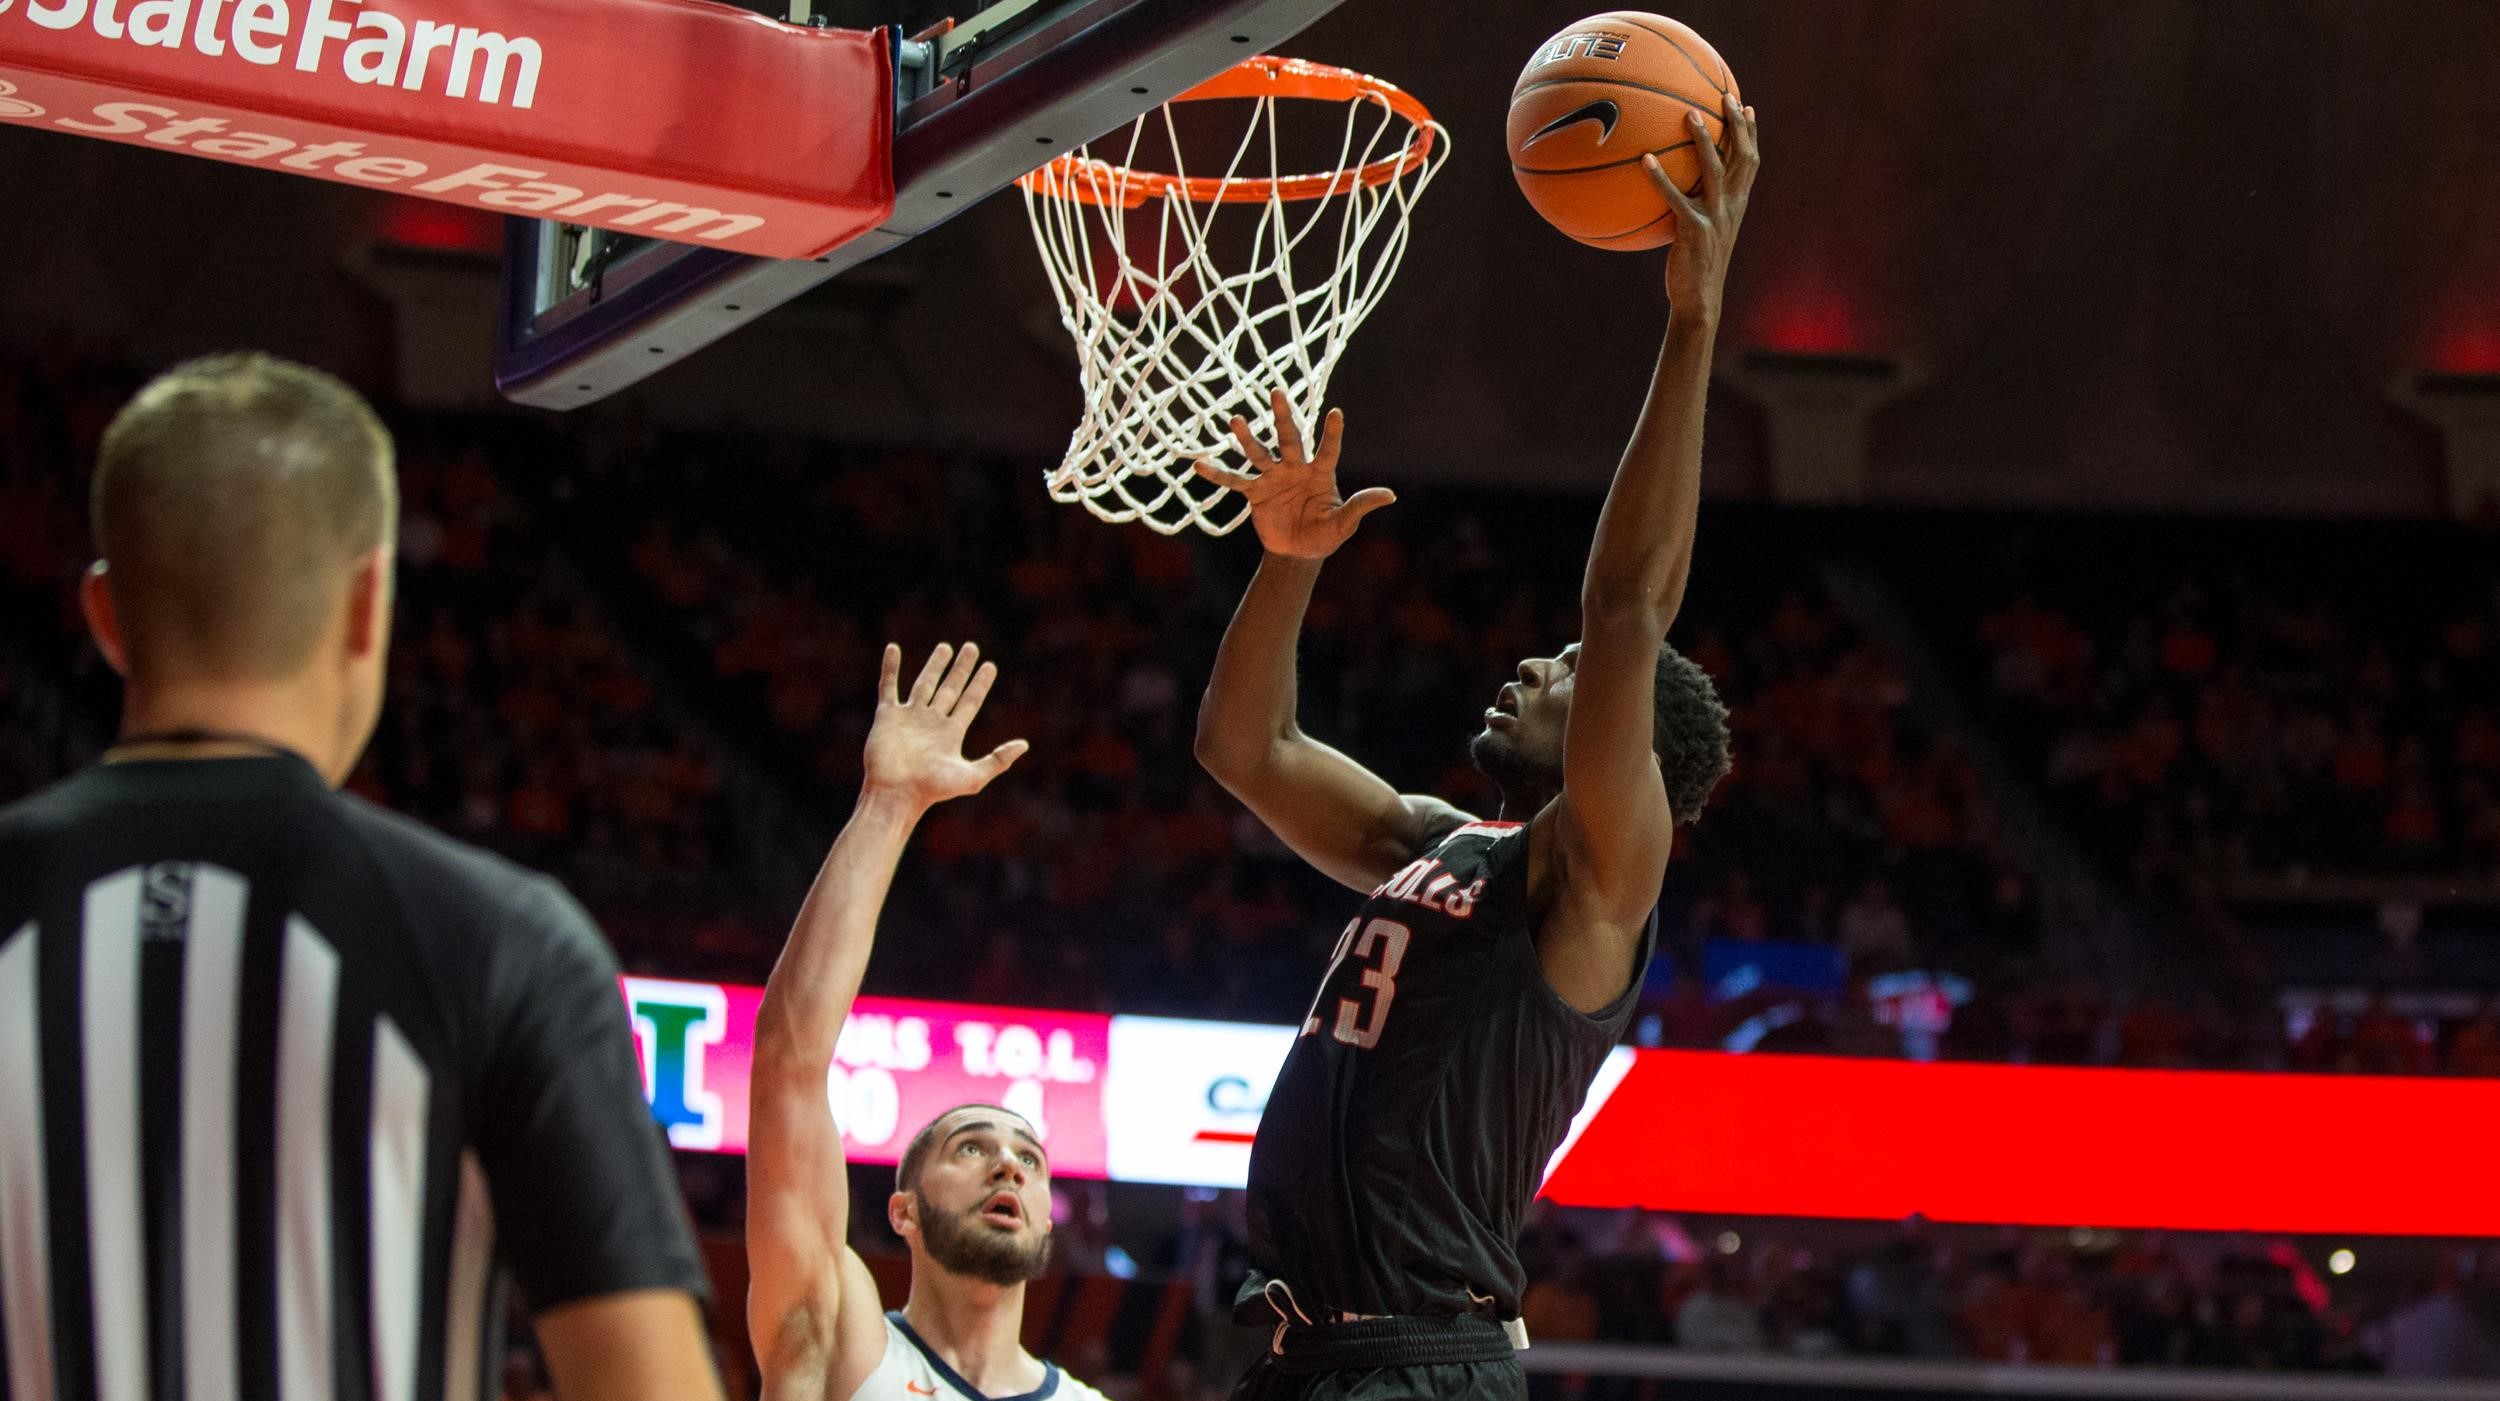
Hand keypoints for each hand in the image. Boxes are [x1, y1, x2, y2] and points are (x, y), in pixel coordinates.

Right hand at [862, 642, 1027, 811]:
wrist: (896, 794)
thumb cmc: (932, 789)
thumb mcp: (972, 777)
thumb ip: (998, 760)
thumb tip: (1025, 744)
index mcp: (951, 733)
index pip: (970, 701)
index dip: (981, 683)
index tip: (990, 666)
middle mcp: (932, 721)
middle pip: (951, 688)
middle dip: (961, 668)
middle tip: (972, 648)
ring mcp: (909, 717)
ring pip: (925, 684)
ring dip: (935, 665)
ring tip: (946, 647)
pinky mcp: (887, 716)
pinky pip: (888, 686)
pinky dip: (890, 667)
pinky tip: (893, 649)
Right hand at [1190, 389, 1394, 559]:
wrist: (1298, 552)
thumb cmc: (1325, 534)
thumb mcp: (1344, 523)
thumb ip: (1360, 505)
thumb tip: (1390, 494)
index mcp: (1320, 473)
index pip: (1328, 450)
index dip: (1332, 433)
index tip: (1336, 412)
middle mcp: (1295, 468)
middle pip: (1289, 439)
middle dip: (1283, 417)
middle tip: (1277, 393)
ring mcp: (1273, 478)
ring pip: (1259, 453)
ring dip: (1247, 438)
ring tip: (1235, 421)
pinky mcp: (1256, 493)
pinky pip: (1235, 481)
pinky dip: (1218, 474)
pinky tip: (1198, 465)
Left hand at [1644, 92, 1759, 322]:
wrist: (1699, 298)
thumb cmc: (1696, 264)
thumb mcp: (1703, 231)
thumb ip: (1699, 204)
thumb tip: (1678, 184)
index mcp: (1737, 205)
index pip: (1751, 162)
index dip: (1751, 133)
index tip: (1747, 105)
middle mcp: (1732, 207)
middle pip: (1741, 157)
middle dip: (1736, 124)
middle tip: (1726, 95)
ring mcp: (1716, 218)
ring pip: (1715, 170)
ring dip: (1704, 140)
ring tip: (1690, 114)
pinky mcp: (1694, 230)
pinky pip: (1676, 198)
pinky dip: (1660, 178)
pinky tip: (1645, 160)